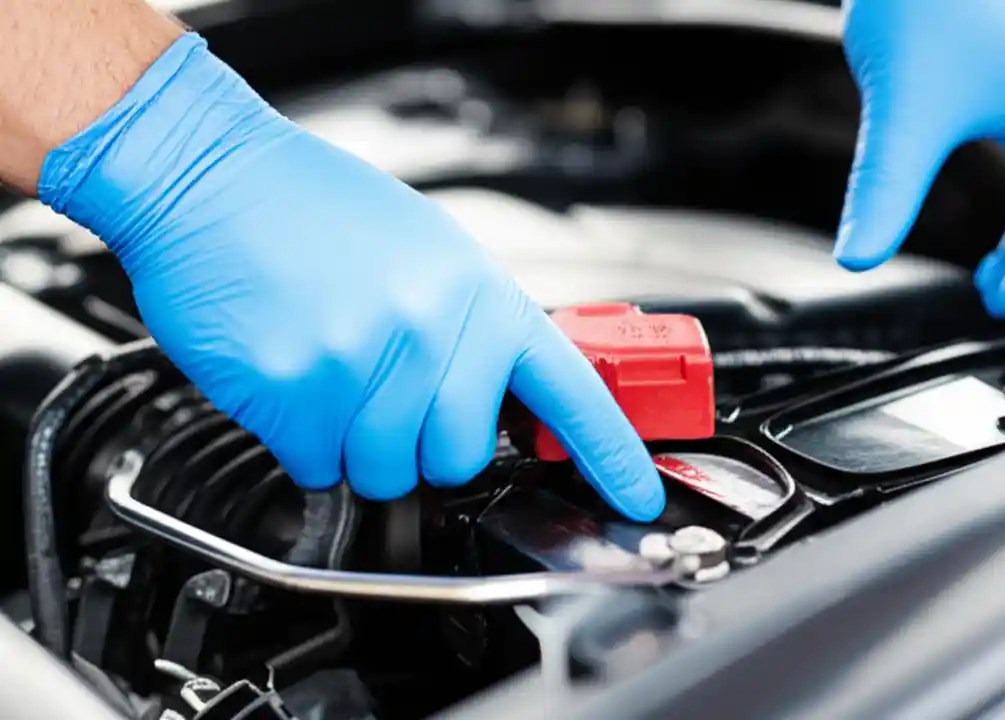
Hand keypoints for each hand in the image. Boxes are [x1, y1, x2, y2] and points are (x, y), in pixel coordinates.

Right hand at [38, 34, 664, 519]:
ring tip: (332, 367)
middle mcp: (434, 332)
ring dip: (355, 442)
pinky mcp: (299, 393)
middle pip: (457, 460)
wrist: (212, 174)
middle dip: (421, 444)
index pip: (571, 394)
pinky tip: (293, 372)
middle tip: (386, 388)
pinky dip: (302, 437)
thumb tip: (497, 396)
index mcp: (481, 297)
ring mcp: (366, 365)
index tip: (636, 498)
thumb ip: (471, 328)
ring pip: (383, 471)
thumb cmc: (314, 210)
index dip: (610, 455)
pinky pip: (317, 463)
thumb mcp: (429, 253)